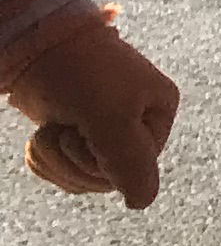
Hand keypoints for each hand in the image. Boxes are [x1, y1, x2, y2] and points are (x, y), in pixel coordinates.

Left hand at [7, 8, 178, 207]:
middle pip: (105, 178)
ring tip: (54, 127)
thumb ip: (131, 162)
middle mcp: (135, 124)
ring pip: (78, 178)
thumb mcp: (112, 117)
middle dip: (74, 161)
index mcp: (159, 114)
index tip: (89, 134)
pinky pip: (59, 169)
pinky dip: (44, 158)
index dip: (104, 163)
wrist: (36, 44)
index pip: (136, 170)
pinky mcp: (72, 133)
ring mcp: (101, 130)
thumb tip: (143, 201)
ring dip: (55, 159)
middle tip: (68, 129)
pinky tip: (44, 133)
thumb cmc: (82, 73)